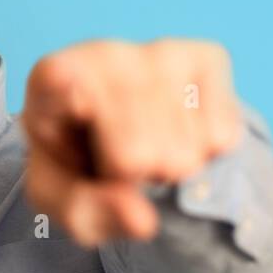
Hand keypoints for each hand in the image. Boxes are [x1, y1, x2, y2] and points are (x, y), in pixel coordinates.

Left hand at [21, 39, 244, 245]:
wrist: (120, 132)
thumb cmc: (78, 163)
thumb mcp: (60, 198)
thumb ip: (87, 212)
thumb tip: (142, 221)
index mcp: (49, 81)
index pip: (58, 79)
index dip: (71, 95)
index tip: (72, 98)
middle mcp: (103, 54)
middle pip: (136, 150)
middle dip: (135, 179)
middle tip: (120, 167)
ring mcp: (158, 51)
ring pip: (184, 148)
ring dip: (171, 169)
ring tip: (149, 151)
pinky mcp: (207, 57)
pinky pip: (222, 135)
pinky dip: (207, 155)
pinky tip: (181, 136)